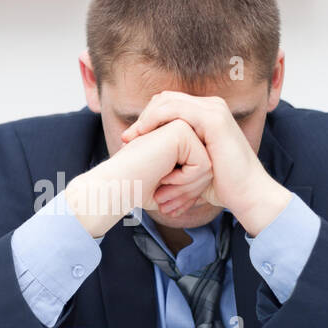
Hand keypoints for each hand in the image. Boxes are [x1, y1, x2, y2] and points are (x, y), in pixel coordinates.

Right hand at [64, 118, 211, 237]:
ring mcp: (181, 125)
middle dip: (190, 191)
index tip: (166, 201)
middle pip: (209, 168)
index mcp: (179, 139)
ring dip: (187, 187)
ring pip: (209, 167)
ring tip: (163, 189)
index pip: (203, 171)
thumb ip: (191, 180)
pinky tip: (164, 175)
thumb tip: (211, 187)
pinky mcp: (181, 130)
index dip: (189, 192)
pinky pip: (203, 164)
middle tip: (165, 200)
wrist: (116, 187)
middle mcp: (181, 128)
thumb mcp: (172, 187)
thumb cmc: (138, 190)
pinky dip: (185, 179)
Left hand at [121, 91, 290, 235]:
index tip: (129, 140)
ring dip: (145, 119)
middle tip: (126, 139)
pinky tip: (144, 135)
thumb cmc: (221, 185)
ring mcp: (213, 109)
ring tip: (130, 139)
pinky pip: (174, 110)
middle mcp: (211, 106)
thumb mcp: (192, 165)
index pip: (167, 104)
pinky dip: (155, 120)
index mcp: (206, 114)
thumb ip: (176, 153)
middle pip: (164, 99)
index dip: (146, 119)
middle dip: (143, 117)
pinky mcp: (213, 118)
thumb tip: (150, 157)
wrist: (247, 195)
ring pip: (167, 102)